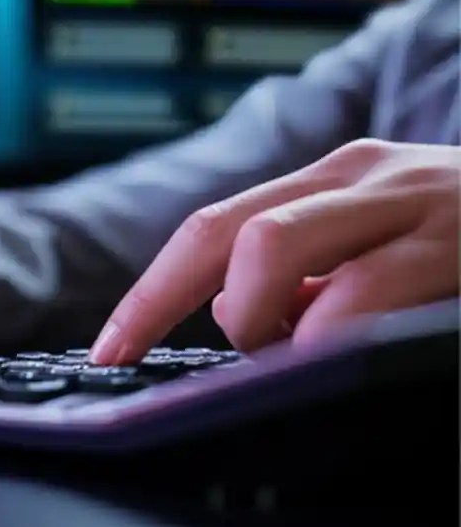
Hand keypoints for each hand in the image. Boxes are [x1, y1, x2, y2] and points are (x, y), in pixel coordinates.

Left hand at [90, 139, 459, 363]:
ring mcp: (418, 209)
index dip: (148, 293)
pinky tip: (350, 346)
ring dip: (263, 321)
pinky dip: (329, 339)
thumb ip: (315, 263)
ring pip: (278, 254)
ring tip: (306, 341)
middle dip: (187, 305)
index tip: (107, 350)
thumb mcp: (383, 234)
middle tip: (217, 346)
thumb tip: (243, 317)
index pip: (211, 227)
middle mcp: (366, 177)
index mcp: (332, 176)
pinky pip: (364, 304)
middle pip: (229, 235)